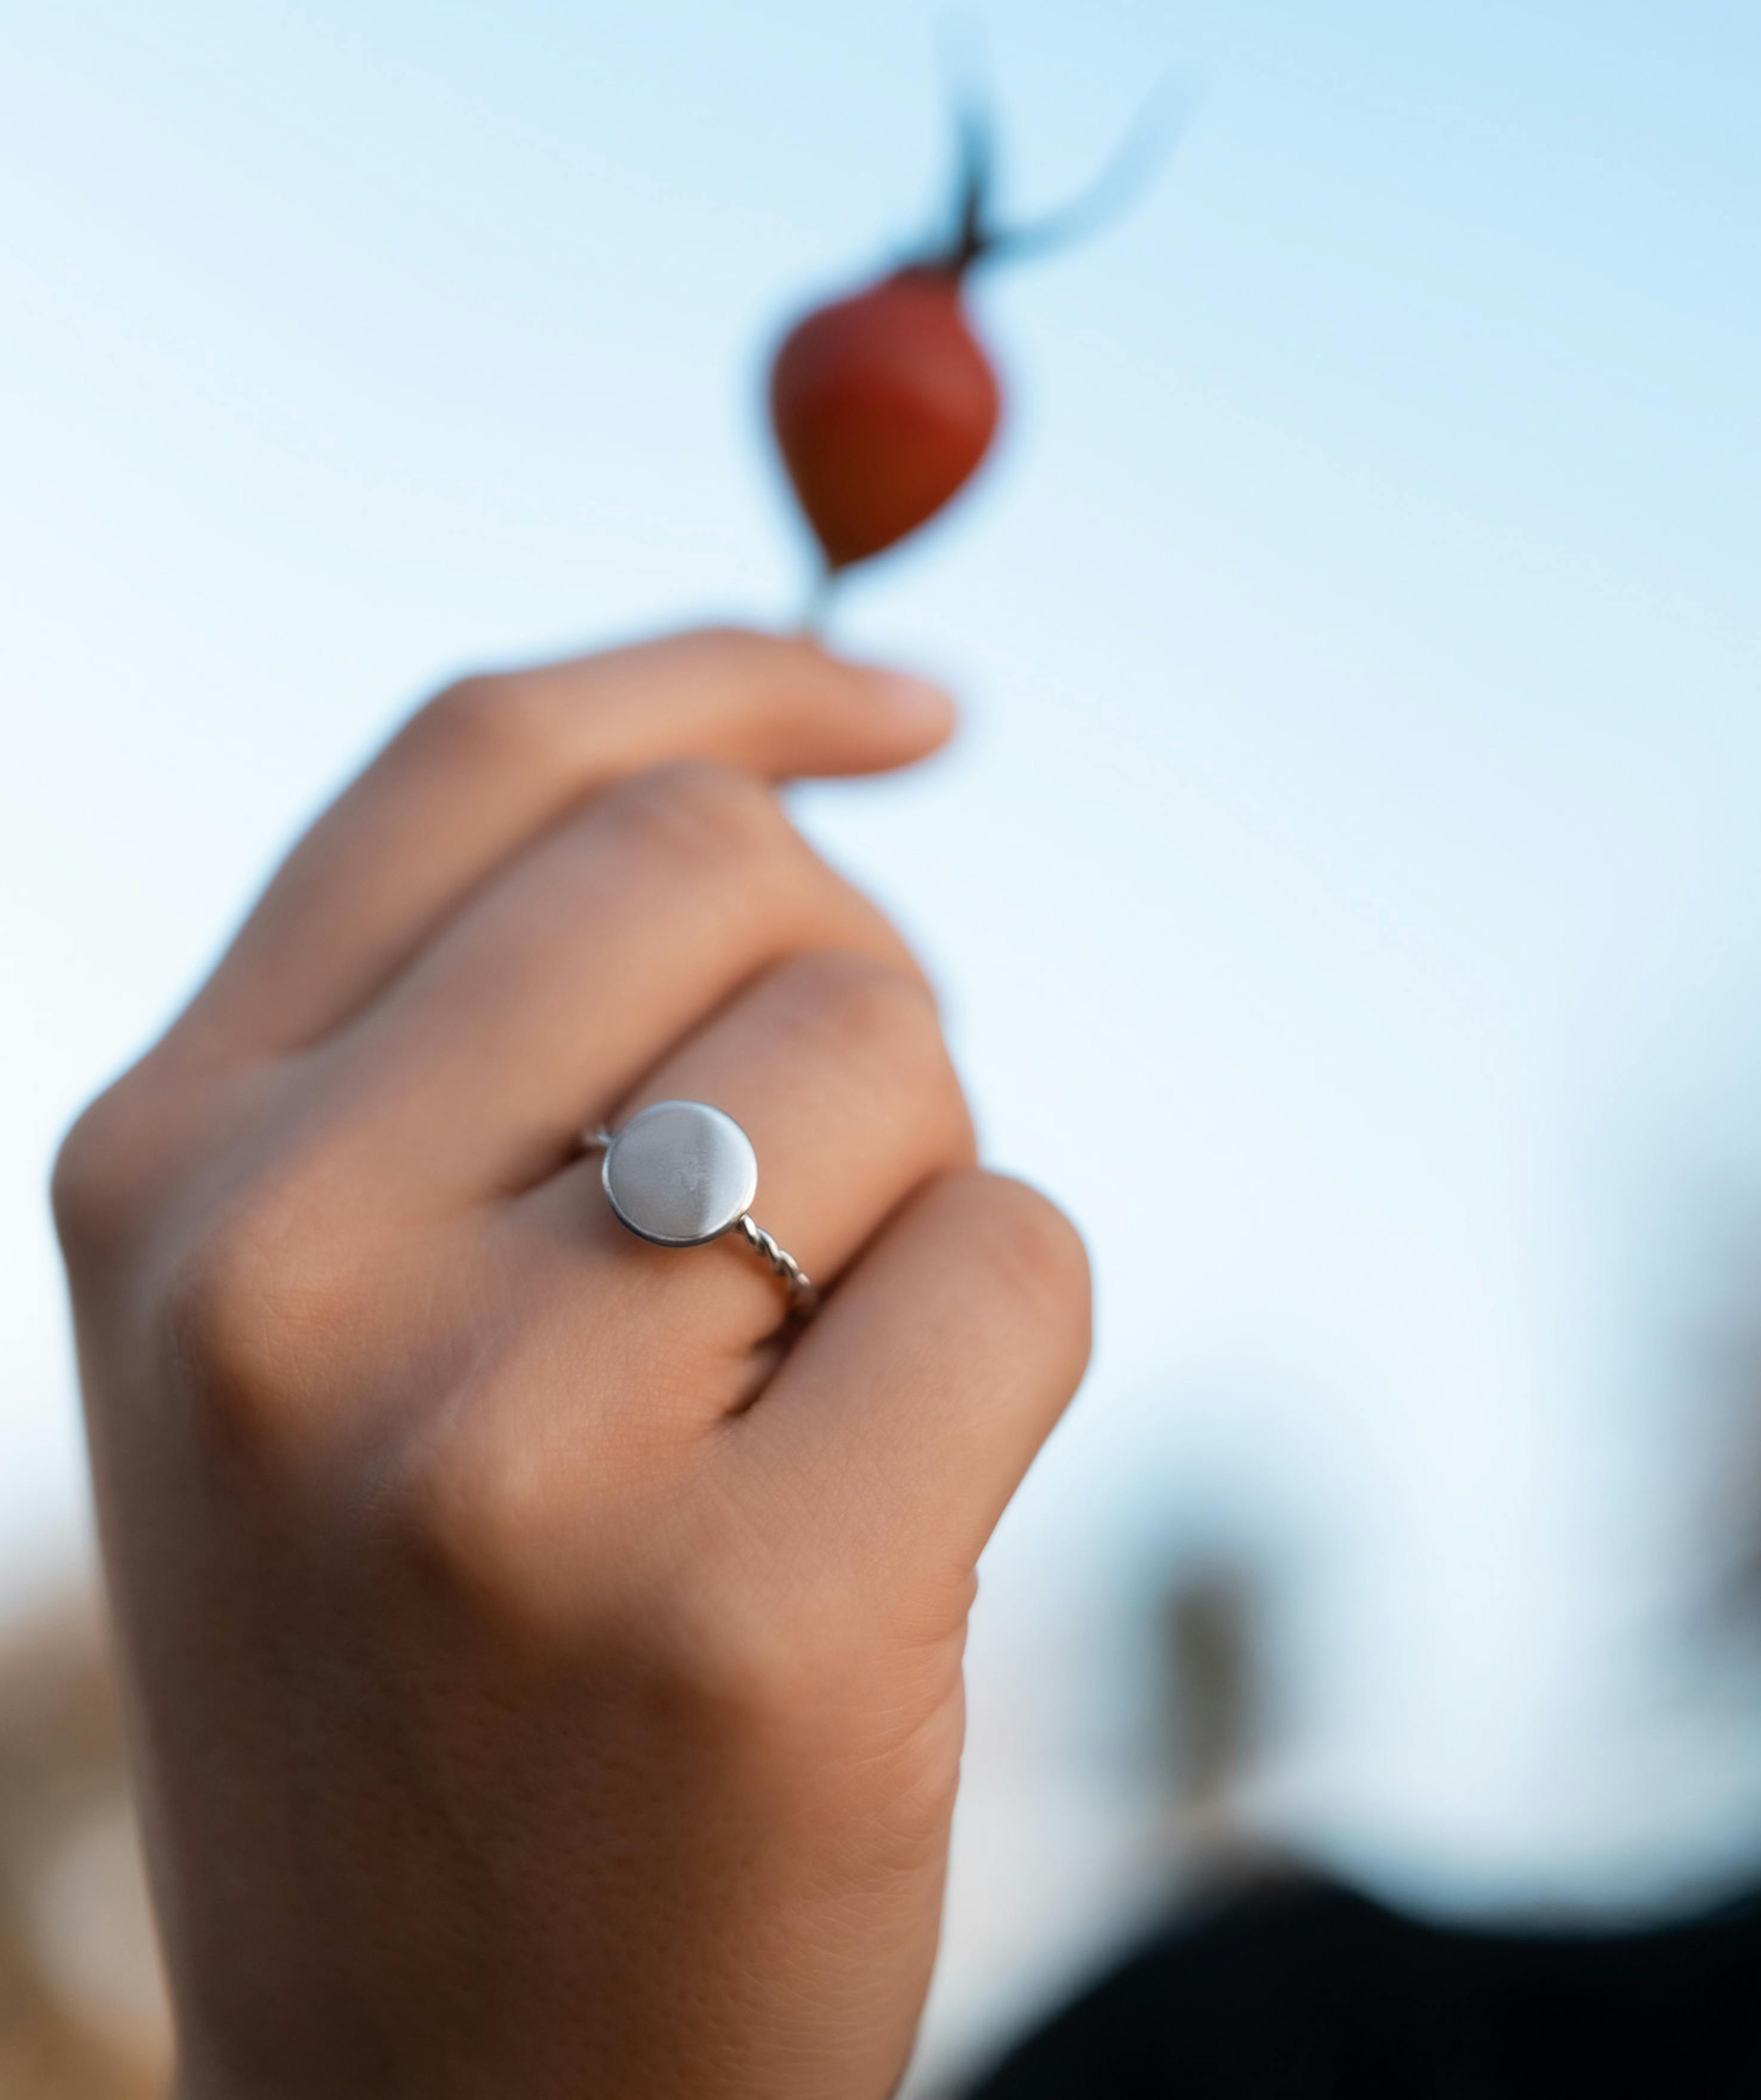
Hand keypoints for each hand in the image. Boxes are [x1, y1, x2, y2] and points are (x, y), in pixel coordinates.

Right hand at [54, 629, 1089, 2099]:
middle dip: (853, 971)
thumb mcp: (344, 1320)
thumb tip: (816, 753)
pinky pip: (1019, 1257)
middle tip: (844, 1169)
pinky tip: (892, 1512)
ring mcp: (489, 1454)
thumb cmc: (444, 1660)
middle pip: (717, 861)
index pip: (485, 761)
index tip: (909, 703)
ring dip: (924, 1179)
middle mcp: (278, 1275)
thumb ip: (489, 1029)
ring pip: (888, 1048)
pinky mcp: (737, 1619)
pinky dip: (1013, 1338)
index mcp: (166, 1165)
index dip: (728, 674)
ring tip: (810, 1385)